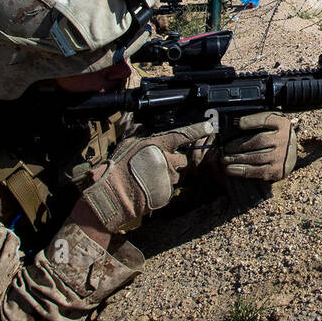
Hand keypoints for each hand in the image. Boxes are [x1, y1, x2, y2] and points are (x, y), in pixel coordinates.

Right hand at [78, 120, 214, 231]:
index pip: (183, 134)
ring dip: (167, 175)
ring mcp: (168, 177)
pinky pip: (170, 188)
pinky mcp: (167, 193)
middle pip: (181, 158)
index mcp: (157, 144)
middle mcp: (166, 159)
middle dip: (173, 161)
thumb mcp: (129, 143)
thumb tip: (149, 126)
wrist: (113, 195)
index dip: (198, 130)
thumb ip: (144, 134)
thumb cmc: (118, 167)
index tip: (209, 127)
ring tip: (148, 177)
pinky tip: (148, 187)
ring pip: (176, 174)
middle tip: (156, 164)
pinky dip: (162, 187)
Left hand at [220, 112, 296, 182]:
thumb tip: (237, 123)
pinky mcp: (278, 171)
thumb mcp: (272, 122)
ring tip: (225, 159)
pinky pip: (258, 171)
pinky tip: (231, 169)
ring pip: (256, 157)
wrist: (291, 152)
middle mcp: (284, 140)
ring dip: (238, 159)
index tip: (239, 123)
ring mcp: (282, 157)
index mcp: (282, 124)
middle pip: (259, 141)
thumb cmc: (275, 134)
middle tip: (226, 148)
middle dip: (239, 145)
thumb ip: (259, 120)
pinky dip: (243, 170)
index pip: (266, 120)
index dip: (252, 121)